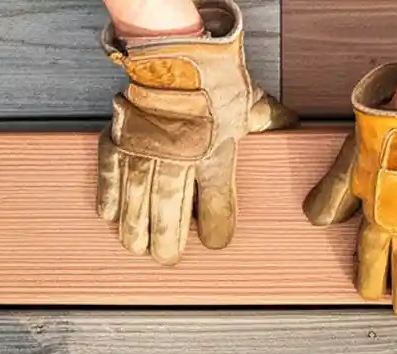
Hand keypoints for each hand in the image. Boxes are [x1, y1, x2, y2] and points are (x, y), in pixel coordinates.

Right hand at [97, 0, 296, 265]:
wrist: (177, 50)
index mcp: (214, 152)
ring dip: (136, 227)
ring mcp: (145, 148)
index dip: (214, 226)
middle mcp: (178, 155)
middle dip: (167, 239)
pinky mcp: (120, 136)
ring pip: (137, 198)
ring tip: (138, 248)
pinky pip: (110, 172)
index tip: (216, 242)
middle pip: (169, 209)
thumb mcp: (249, 103)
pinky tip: (108, 216)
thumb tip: (289, 124)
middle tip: (167, 259)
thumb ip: (267, 121)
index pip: (215, 201)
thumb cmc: (214, 77)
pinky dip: (107, 195)